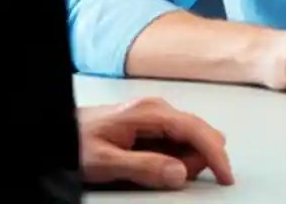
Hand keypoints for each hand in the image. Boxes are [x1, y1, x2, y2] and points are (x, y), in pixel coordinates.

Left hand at [79, 97, 234, 189]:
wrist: (59, 130)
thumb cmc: (76, 142)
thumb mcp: (105, 162)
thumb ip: (144, 167)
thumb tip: (180, 173)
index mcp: (151, 112)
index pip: (196, 130)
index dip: (215, 154)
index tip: (226, 175)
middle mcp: (159, 109)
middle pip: (200, 134)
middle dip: (196, 160)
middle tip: (166, 178)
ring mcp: (158, 115)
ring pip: (191, 139)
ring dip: (184, 161)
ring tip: (150, 171)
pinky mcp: (154, 124)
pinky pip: (178, 142)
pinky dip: (175, 158)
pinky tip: (153, 165)